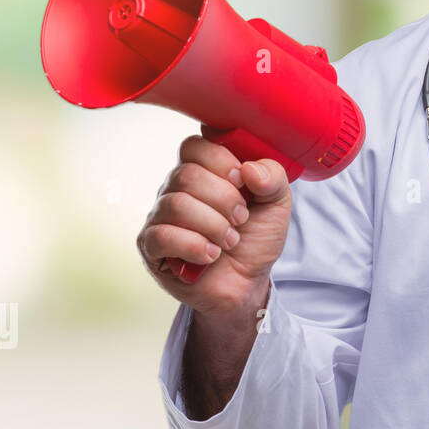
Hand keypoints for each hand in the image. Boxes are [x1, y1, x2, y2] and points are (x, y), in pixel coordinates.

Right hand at [137, 135, 292, 321]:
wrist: (247, 282)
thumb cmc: (255, 238)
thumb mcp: (277, 204)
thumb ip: (274, 178)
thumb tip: (250, 169)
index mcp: (202, 171)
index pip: (194, 146)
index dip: (220, 162)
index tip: (242, 182)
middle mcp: (175, 189)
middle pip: (187, 176)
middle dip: (224, 199)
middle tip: (241, 219)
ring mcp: (160, 217)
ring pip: (176, 205)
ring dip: (213, 225)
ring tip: (230, 240)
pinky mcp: (151, 246)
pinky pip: (162, 236)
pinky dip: (194, 245)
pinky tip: (211, 255)